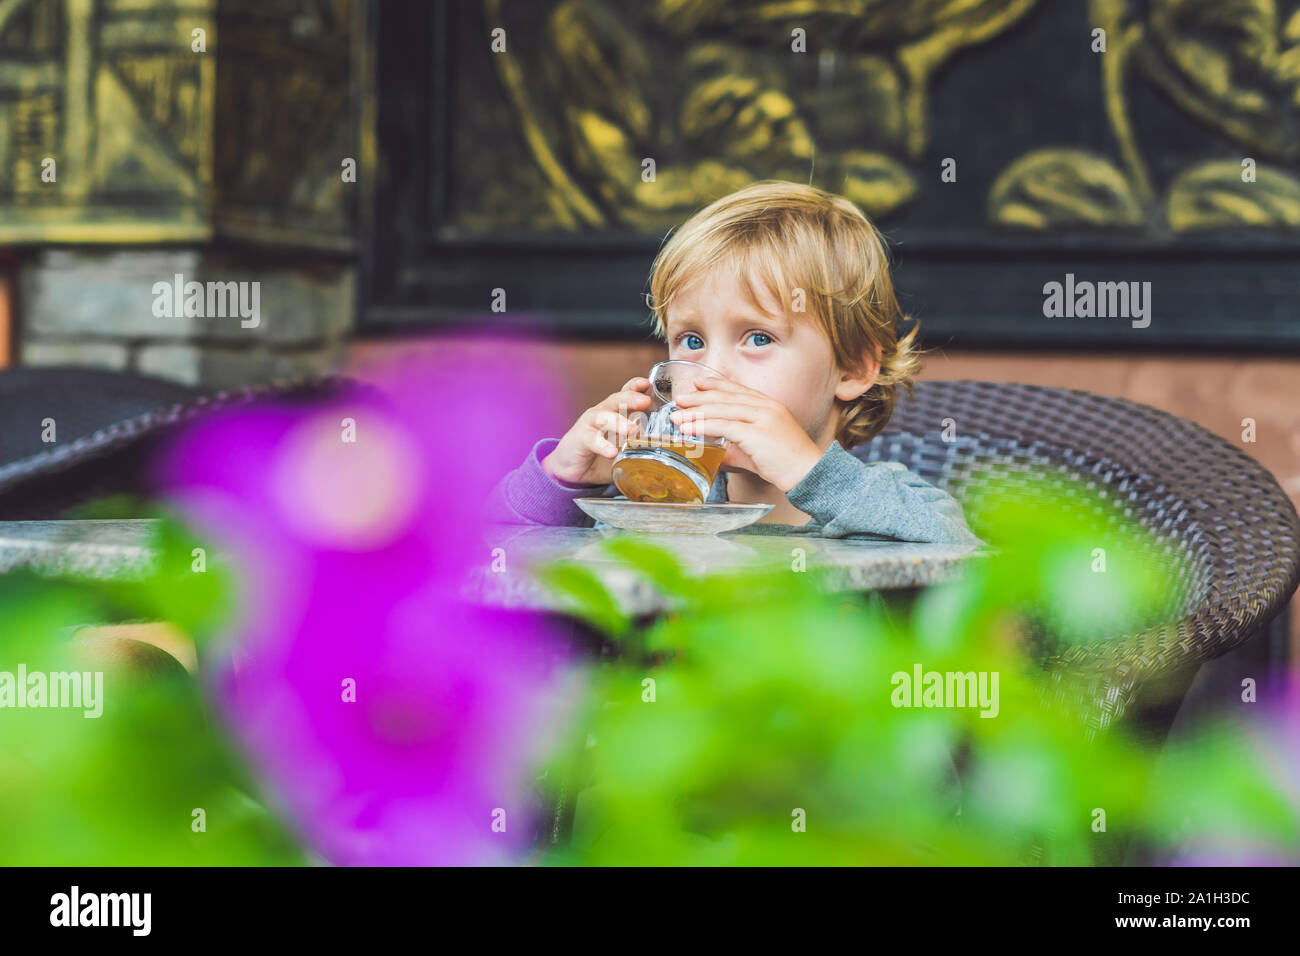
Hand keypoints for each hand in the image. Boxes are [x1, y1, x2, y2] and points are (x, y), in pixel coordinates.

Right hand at [541, 377, 651, 485]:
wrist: (572, 469)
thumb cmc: (603, 456)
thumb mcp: (626, 450)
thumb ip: (644, 447)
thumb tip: (672, 452)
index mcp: (616, 412)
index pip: (626, 393)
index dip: (636, 386)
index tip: (648, 384)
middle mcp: (603, 413)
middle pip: (616, 399)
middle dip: (631, 398)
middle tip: (645, 401)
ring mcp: (590, 424)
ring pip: (603, 416)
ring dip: (618, 421)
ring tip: (632, 429)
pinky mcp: (580, 439)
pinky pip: (591, 439)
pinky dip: (602, 445)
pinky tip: (612, 451)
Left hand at [670, 375, 823, 492]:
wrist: (808, 473)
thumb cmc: (785, 464)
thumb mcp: (756, 450)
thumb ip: (735, 447)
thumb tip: (714, 451)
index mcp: (769, 405)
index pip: (738, 389)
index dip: (717, 384)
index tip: (699, 383)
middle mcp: (766, 406)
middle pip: (726, 397)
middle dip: (700, 397)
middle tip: (680, 399)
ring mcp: (763, 417)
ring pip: (722, 409)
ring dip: (696, 412)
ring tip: (677, 417)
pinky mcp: (757, 432)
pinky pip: (724, 425)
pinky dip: (703, 426)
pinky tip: (689, 429)